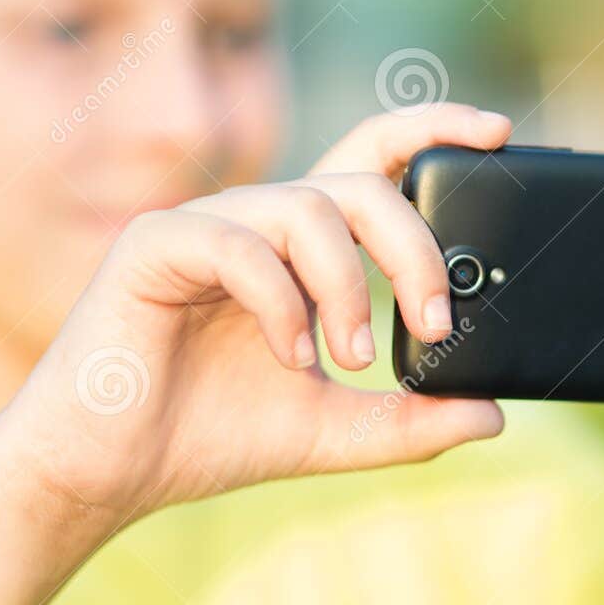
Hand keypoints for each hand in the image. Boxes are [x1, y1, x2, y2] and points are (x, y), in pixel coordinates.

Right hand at [0, 105, 513, 530]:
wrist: (105, 473)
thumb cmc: (204, 436)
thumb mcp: (330, 429)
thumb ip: (408, 420)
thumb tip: (492, 414)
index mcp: (296, 248)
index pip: (372, 159)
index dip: (433, 131)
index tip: (498, 134)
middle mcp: (255, 222)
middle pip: (358, 182)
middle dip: (412, 247)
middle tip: (433, 322)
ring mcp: (203, 226)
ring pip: (305, 208)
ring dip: (346, 287)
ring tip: (345, 362)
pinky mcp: (155, 245)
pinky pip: (239, 245)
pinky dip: (280, 302)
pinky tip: (289, 358)